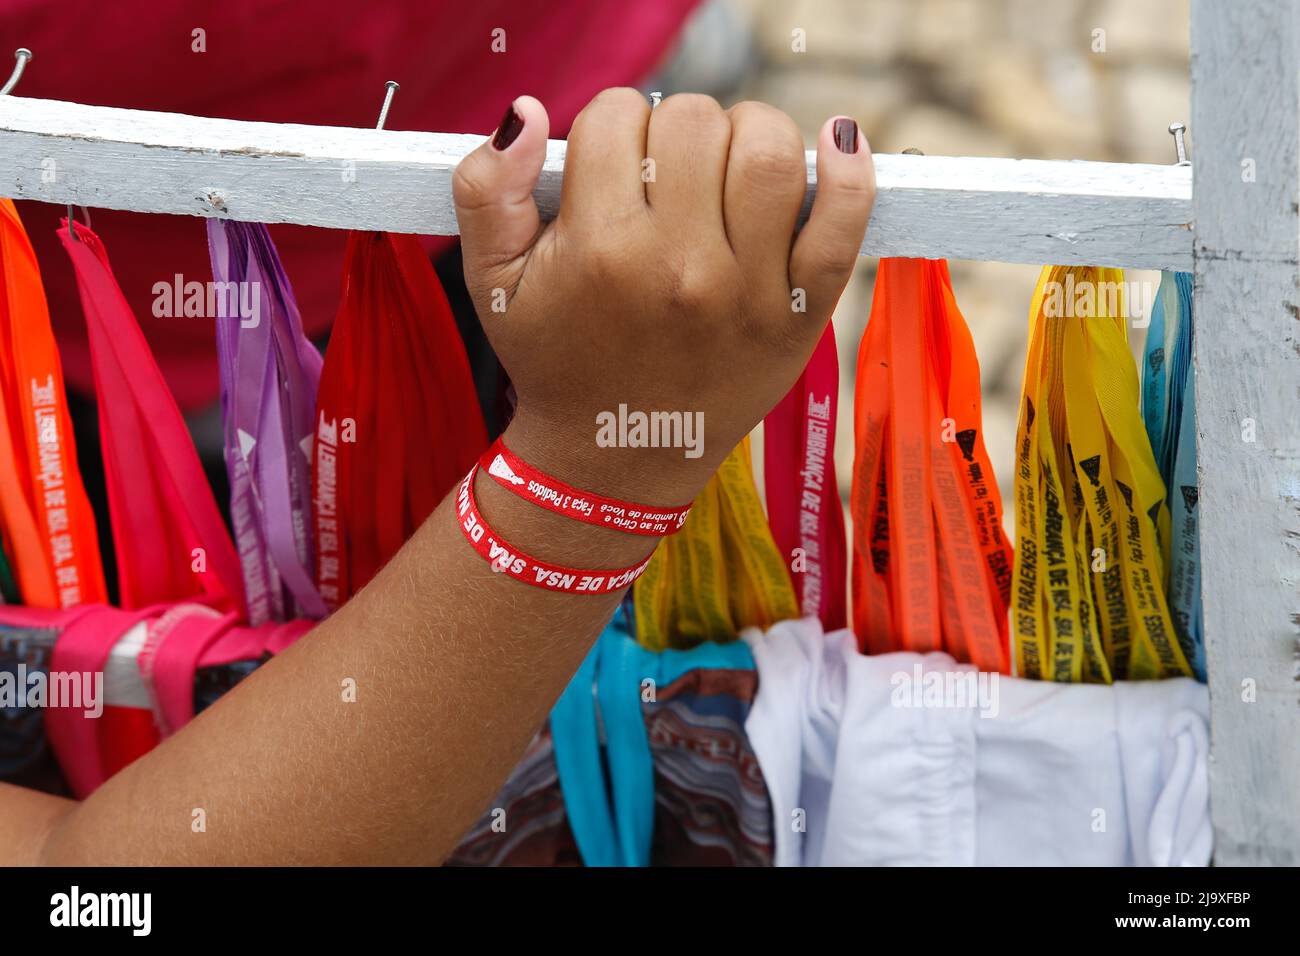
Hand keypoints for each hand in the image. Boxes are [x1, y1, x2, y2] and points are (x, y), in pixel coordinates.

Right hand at [453, 89, 874, 502]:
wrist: (615, 459)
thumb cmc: (556, 362)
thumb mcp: (491, 285)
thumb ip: (485, 191)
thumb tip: (526, 110)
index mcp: (600, 249)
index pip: (616, 116)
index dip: (609, 131)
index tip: (611, 171)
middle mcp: (679, 266)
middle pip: (694, 121)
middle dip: (674, 133)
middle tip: (665, 181)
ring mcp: (748, 290)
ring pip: (769, 150)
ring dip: (748, 137)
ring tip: (727, 172)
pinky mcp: (799, 313)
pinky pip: (843, 221)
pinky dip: (850, 170)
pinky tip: (837, 140)